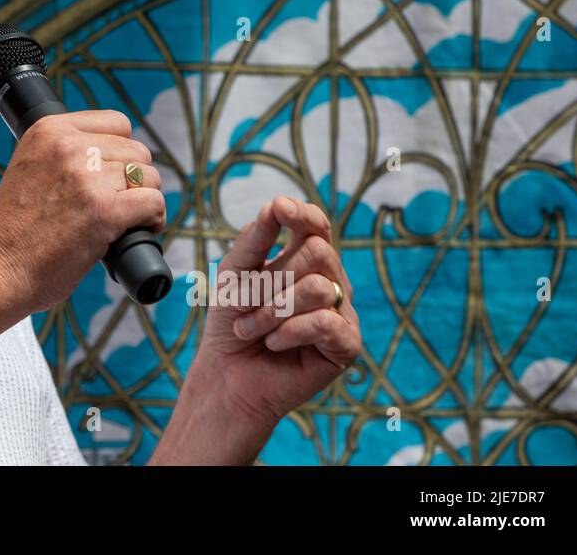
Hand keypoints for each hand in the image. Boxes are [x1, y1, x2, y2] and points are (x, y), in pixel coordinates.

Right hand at [0, 110, 166, 314]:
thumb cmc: (13, 230)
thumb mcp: (31, 167)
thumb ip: (65, 155)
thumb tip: (115, 159)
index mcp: (49, 129)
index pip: (116, 122)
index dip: (120, 152)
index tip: (110, 176)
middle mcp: (69, 145)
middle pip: (137, 150)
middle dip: (133, 179)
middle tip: (115, 204)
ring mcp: (87, 177)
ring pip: (148, 177)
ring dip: (143, 201)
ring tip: (124, 220)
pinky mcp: (103, 210)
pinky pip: (152, 202)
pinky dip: (152, 220)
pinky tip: (138, 230)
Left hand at [195, 195, 361, 433]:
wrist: (229, 374)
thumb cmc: (232, 320)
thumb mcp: (234, 274)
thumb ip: (255, 239)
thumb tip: (277, 204)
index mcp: (306, 259)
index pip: (317, 225)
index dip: (303, 214)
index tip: (279, 209)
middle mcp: (330, 280)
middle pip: (317, 252)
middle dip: (270, 279)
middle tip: (244, 306)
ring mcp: (341, 312)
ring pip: (318, 287)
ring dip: (272, 310)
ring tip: (251, 329)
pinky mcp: (347, 345)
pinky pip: (324, 323)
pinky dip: (289, 332)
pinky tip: (275, 343)